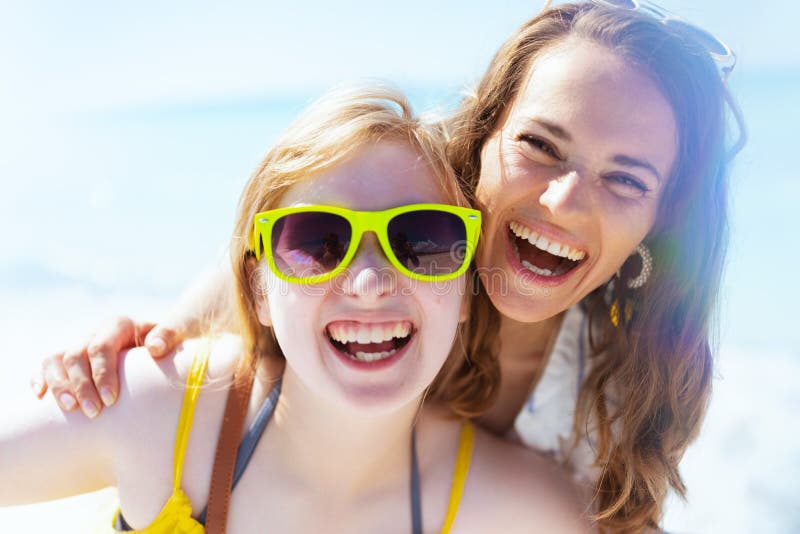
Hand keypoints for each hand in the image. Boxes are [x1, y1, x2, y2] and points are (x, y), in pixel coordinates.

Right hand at [30, 316, 185, 416]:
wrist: (158, 348)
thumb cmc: (167, 347)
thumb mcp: (175, 335)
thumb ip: (169, 335)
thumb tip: (155, 347)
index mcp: (118, 325)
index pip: (101, 347)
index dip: (102, 374)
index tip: (110, 400)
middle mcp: (94, 333)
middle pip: (76, 356)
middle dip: (81, 386)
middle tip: (93, 413)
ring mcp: (79, 345)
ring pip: (56, 360)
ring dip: (59, 385)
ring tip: (70, 409)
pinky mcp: (68, 359)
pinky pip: (46, 365)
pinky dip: (40, 379)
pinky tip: (40, 397)